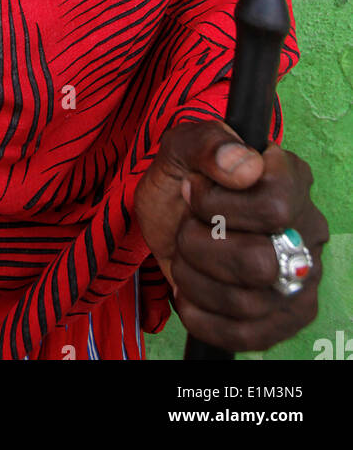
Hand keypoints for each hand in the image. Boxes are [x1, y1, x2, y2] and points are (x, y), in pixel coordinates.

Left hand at [134, 120, 328, 351]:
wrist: (172, 218)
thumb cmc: (184, 178)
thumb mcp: (181, 146)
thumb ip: (208, 143)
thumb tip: (245, 167)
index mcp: (291, 178)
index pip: (274, 207)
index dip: (219, 205)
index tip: (195, 190)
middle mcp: (307, 229)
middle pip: (260, 262)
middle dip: (201, 246)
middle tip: (187, 227)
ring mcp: (302, 277)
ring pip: (248, 302)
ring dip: (195, 279)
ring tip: (186, 256)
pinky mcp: (287, 315)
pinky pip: (248, 336)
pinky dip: (204, 318)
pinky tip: (188, 294)